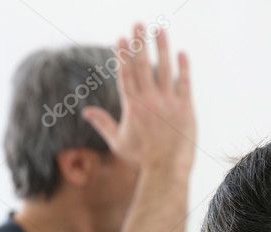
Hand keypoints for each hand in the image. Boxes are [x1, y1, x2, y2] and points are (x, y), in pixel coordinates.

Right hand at [82, 22, 194, 172]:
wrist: (167, 169)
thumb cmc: (142, 158)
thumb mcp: (118, 141)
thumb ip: (103, 123)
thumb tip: (85, 111)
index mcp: (132, 106)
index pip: (126, 74)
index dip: (123, 54)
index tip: (122, 37)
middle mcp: (149, 101)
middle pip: (143, 65)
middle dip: (140, 42)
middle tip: (138, 23)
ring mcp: (168, 103)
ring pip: (164, 69)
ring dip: (162, 47)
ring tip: (160, 30)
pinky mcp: (185, 108)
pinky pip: (184, 83)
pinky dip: (183, 68)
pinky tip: (181, 53)